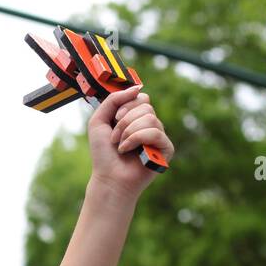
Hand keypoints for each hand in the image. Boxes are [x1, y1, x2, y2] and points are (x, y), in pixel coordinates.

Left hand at [87, 84, 174, 201]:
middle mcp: (151, 125)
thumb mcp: (98, 121)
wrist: (108, 178)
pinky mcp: (166, 149)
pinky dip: (136, 140)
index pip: (141, 97)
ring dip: (128, 132)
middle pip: (146, 106)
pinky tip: (128, 151)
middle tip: (115, 137)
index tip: (114, 119)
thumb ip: (113, 100)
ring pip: (150, 118)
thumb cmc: (103, 154)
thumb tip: (138, 87)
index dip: (126, 105)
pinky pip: (155, 133)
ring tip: (120, 147)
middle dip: (124, 121)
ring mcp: (160, 136)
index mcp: (137, 118)